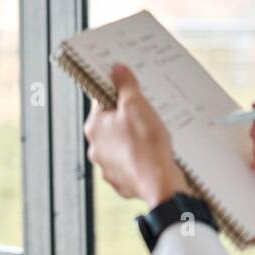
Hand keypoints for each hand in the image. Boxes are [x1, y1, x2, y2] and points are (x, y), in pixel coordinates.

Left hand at [84, 64, 189, 208]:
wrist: (159, 184)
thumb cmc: (146, 145)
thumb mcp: (137, 106)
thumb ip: (125, 86)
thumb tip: (116, 70)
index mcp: (94, 127)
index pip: (102, 102)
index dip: (118, 95)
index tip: (131, 93)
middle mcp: (95, 148)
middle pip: (112, 125)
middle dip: (128, 119)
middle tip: (146, 117)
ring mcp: (107, 166)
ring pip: (121, 146)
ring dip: (134, 141)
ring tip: (152, 139)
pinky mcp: (121, 180)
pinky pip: (130, 164)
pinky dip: (140, 160)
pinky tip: (153, 156)